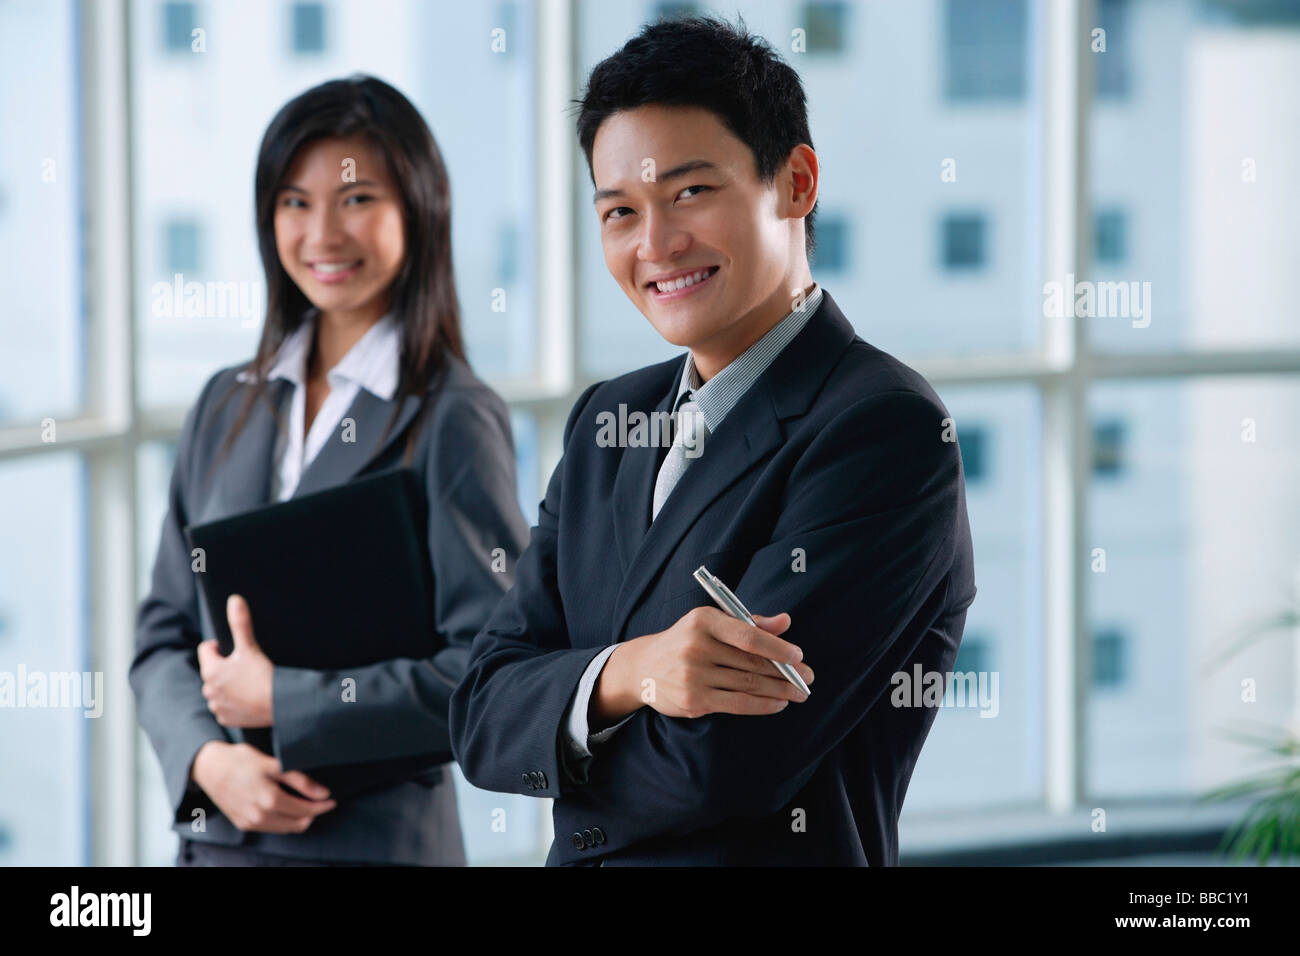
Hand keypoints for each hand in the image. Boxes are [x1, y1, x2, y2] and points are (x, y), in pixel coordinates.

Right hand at [191, 741, 336, 832]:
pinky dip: (283, 821)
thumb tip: (323, 793)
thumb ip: (299, 779)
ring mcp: (250, 822)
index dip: (321, 806)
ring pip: (285, 829)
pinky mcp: (243, 824)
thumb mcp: (273, 764)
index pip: (305, 810)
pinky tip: (286, 807)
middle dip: (313, 813)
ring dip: (299, 819)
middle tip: (320, 801)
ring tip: (305, 803)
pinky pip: (271, 828)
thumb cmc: (241, 760)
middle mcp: (260, 816)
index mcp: (270, 799)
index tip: (331, 800)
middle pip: (298, 823)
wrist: (209, 768)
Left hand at [197, 594, 273, 727]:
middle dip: (223, 667)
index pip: (205, 650)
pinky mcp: (227, 718)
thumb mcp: (250, 647)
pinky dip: (233, 702)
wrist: (279, 705)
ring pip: (217, 690)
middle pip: (211, 671)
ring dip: (227, 685)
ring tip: (247, 683)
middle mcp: (209, 690)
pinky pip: (224, 707)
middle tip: (244, 666)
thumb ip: (240, 623)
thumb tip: (234, 600)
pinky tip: (248, 698)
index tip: (233, 649)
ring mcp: (217, 706)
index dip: (218, 646)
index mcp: (211, 671)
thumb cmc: (263, 676)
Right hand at [595, 606, 814, 722]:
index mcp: (702, 620)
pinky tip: (778, 703)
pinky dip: (762, 705)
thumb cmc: (686, 641)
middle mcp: (696, 646)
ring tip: (799, 693)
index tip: (798, 655)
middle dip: (785, 672)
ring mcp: (693, 675)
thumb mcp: (711, 623)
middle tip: (808, 678)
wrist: (643, 667)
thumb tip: (785, 622)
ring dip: (779, 691)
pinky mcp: (693, 700)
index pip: (748, 635)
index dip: (777, 647)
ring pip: (747, 685)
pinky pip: (736, 704)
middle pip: (751, 663)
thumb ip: (749, 623)